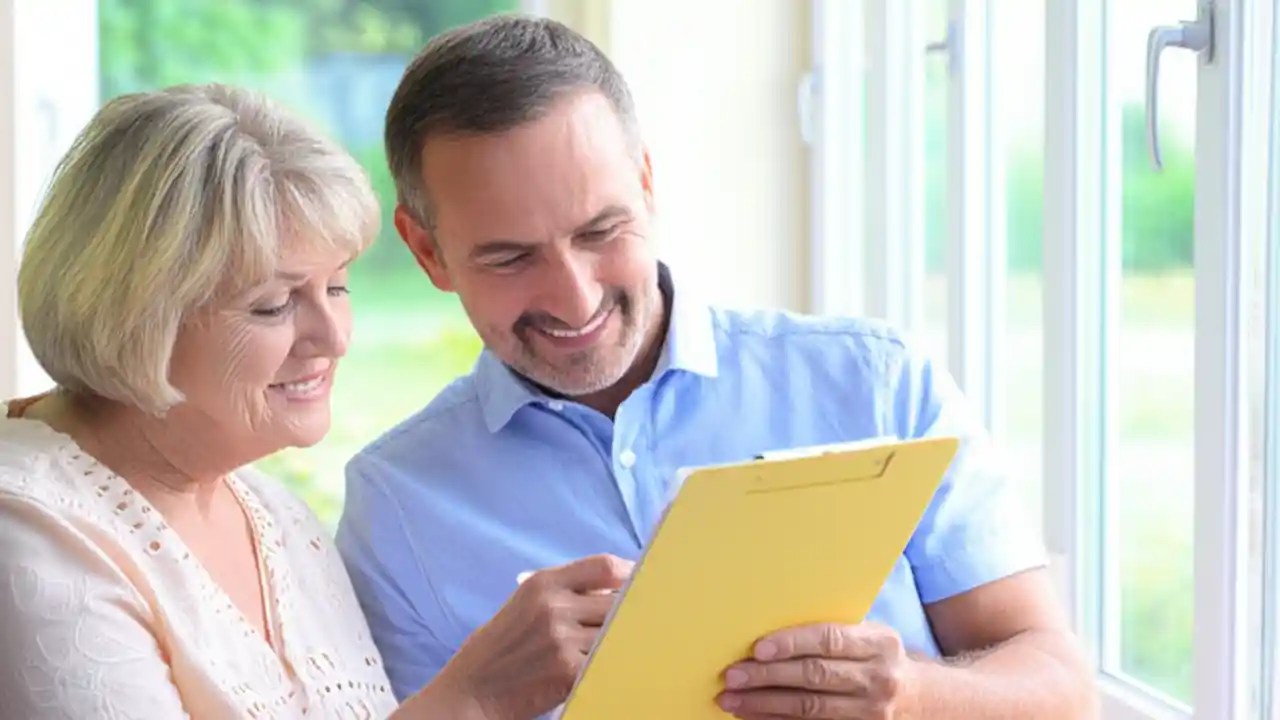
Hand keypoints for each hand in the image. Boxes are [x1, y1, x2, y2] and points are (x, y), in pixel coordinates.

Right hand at [431, 554, 632, 719]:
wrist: (471, 692)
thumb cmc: (499, 651)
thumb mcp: (525, 607)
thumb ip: (565, 595)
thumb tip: (615, 590)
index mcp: (542, 583)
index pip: (603, 566)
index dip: (631, 573)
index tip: (645, 583)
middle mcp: (553, 606)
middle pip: (618, 599)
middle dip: (630, 612)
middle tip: (642, 620)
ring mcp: (562, 638)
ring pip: (616, 632)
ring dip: (623, 640)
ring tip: (625, 646)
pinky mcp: (568, 671)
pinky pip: (606, 661)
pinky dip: (612, 664)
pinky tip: (610, 668)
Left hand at [717, 622, 916, 718]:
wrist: (924, 700)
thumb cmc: (880, 658)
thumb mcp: (871, 637)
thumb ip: (834, 630)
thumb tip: (770, 617)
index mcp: (879, 643)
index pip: (829, 640)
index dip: (791, 643)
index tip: (757, 648)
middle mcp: (879, 678)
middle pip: (814, 676)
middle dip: (768, 676)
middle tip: (732, 675)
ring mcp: (872, 712)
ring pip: (809, 709)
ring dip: (764, 704)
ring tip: (731, 700)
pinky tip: (753, 716)